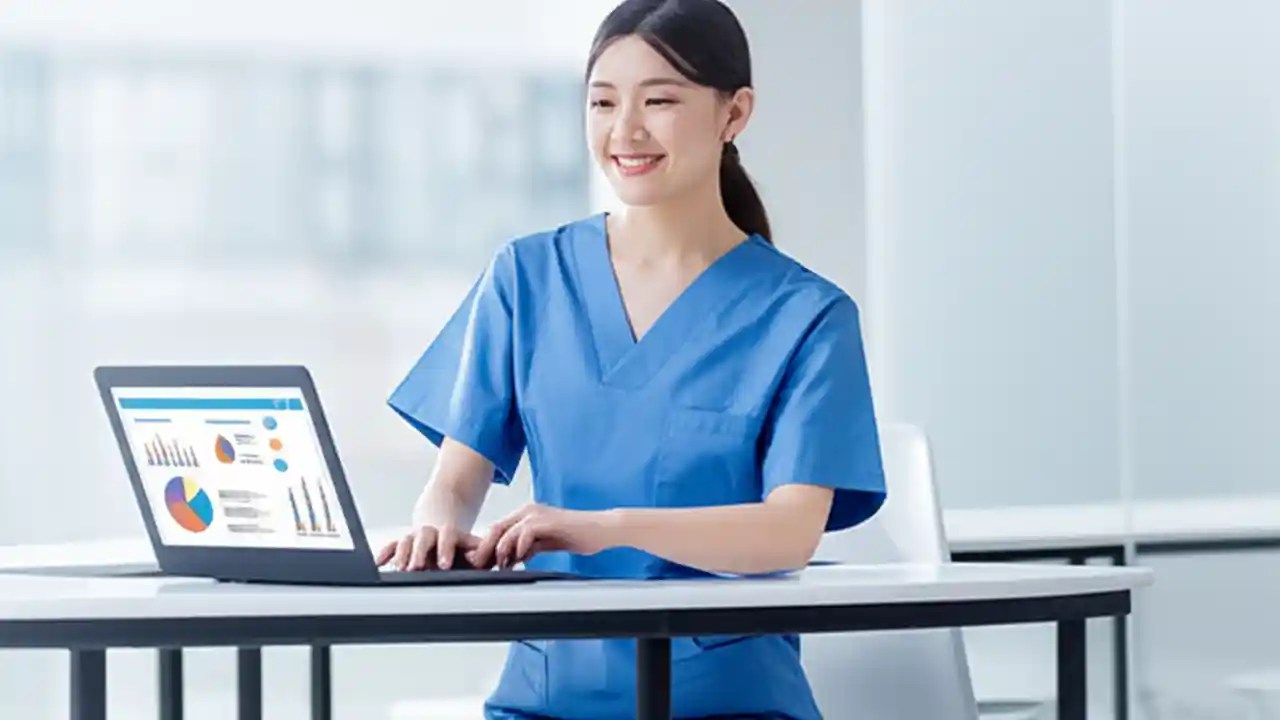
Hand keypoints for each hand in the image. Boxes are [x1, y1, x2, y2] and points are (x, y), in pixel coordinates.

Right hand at [374, 525, 483, 570]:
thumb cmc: (458, 543)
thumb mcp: (471, 544)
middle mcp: (429, 534)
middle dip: (418, 553)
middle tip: (415, 567)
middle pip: (422, 539)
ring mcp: (414, 538)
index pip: (447, 538)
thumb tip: (483, 559)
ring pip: (404, 542)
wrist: (442, 525)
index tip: (444, 564)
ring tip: (398, 569)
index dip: (445, 550)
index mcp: (448, 533)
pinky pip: (390, 546)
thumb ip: (478, 551)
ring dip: (401, 556)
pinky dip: (384, 554)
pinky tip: (378, 563)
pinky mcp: (402, 544)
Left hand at [468, 504, 614, 569]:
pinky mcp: (547, 520)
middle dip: (486, 550)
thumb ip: (529, 547)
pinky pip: (524, 533)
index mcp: (527, 515)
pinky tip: (520, 560)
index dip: (487, 548)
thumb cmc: (578, 535)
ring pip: (506, 531)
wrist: (601, 529)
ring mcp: (537, 514)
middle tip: (483, 568)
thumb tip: (513, 559)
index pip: (498, 530)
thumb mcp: (547, 543)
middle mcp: (528, 511)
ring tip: (501, 567)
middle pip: (496, 529)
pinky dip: (518, 548)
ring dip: (500, 552)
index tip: (484, 565)